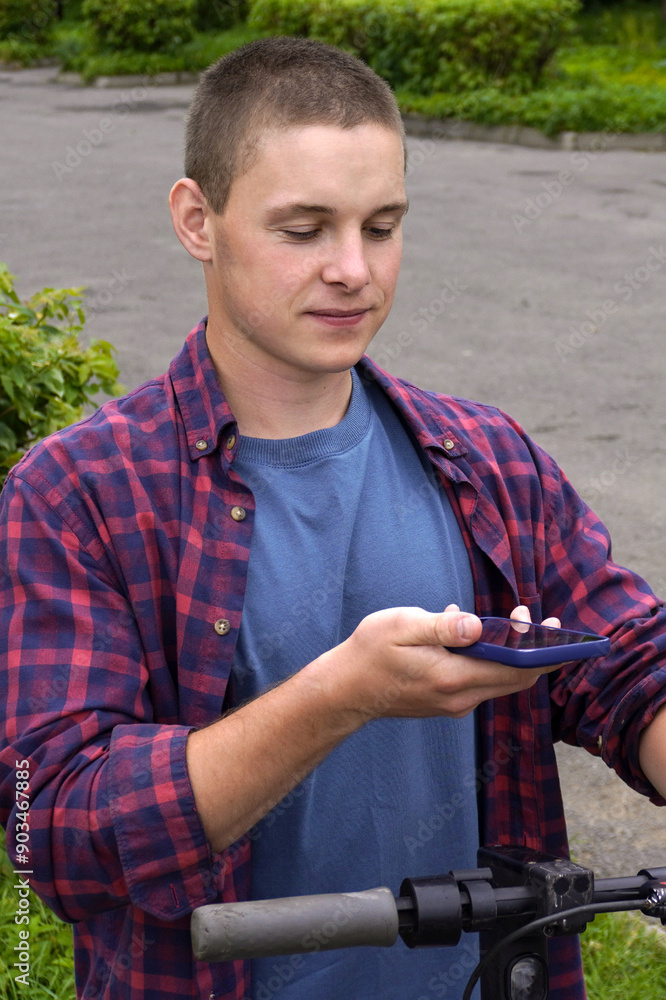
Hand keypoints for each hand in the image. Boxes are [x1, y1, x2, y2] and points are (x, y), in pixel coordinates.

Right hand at [316, 602, 559, 721]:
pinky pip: (480, 681)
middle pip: (515, 678)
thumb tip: (477, 623)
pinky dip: (488, 659)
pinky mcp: (447, 703)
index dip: (542, 650)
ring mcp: (454, 704)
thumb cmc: (369, 653)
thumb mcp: (401, 626)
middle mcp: (459, 698)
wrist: (344, 692)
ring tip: (507, 620)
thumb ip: (442, 626)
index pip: (515, 669)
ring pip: (499, 680)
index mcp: (453, 677)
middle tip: (532, 617)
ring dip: (510, 653)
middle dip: (533, 649)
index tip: (557, 628)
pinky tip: (470, 634)